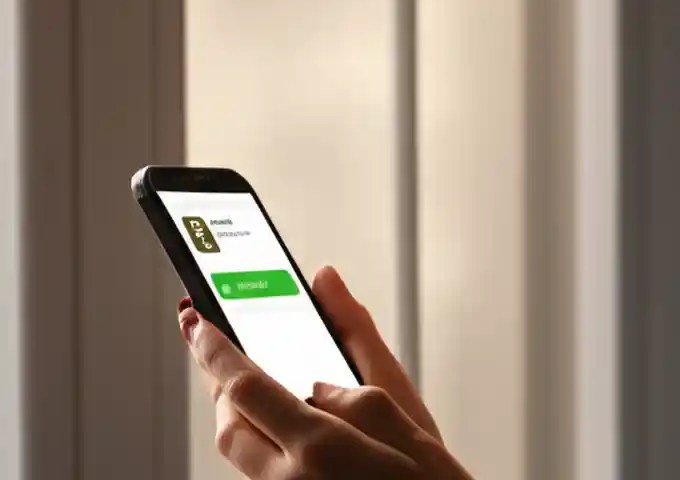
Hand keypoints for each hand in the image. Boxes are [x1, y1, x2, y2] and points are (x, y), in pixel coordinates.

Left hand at [178, 266, 471, 478]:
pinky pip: (262, 473)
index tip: (196, 323)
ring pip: (241, 453)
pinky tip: (292, 429)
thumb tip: (329, 292)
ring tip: (262, 386)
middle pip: (229, 425)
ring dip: (244, 417)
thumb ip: (360, 349)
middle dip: (223, 386)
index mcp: (319, 447)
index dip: (214, 351)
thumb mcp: (408, 414)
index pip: (245, 387)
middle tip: (229, 350)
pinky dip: (266, 442)